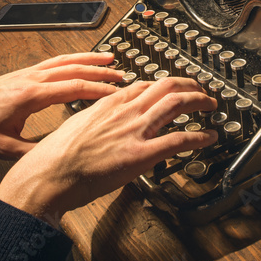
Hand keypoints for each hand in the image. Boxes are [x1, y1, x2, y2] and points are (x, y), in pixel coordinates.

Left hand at [0, 52, 122, 157]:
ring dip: (89, 59)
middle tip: (123, 75)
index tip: (117, 93)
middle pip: (74, 69)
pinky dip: (72, 59)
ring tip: (110, 59)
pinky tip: (81, 61)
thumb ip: (36, 151)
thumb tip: (61, 156)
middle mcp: (30, 80)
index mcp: (29, 96)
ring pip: (65, 61)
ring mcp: (27, 74)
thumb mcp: (6, 148)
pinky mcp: (23, 74)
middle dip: (101, 72)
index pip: (73, 88)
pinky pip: (54, 62)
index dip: (99, 90)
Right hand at [0, 76, 216, 225]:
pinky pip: (179, 139)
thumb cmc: (56, 157)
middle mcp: (124, 111)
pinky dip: (199, 136)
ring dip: (200, 102)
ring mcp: (134, 131)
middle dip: (189, 85)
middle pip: (166, 86)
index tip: (174, 89)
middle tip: (201, 91)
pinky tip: (210, 137)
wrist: (48, 174)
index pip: (145, 85)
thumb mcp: (78, 126)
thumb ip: (98, 121)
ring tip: (211, 105)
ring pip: (177, 104)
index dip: (165, 85)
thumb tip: (106, 126)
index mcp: (108, 103)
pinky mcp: (141, 154)